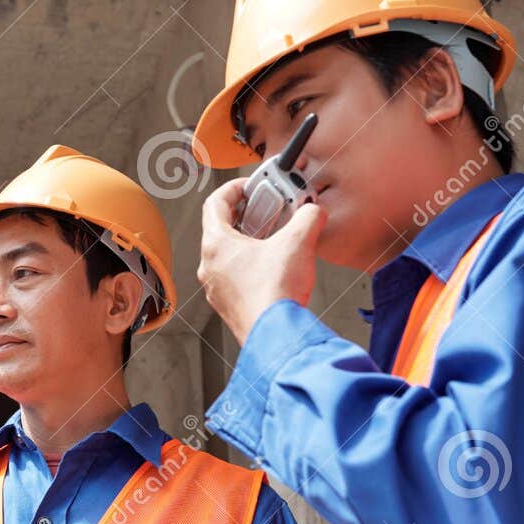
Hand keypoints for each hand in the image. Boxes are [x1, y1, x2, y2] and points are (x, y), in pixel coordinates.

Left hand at [197, 177, 325, 343]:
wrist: (276, 337)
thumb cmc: (275, 295)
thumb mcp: (298, 242)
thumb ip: (308, 217)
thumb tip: (314, 211)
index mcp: (216, 246)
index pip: (214, 204)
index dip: (232, 189)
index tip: (247, 186)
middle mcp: (209, 267)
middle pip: (220, 230)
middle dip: (244, 217)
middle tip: (265, 212)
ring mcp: (217, 289)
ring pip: (227, 257)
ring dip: (248, 244)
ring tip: (273, 240)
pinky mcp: (229, 307)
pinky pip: (235, 278)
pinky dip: (250, 267)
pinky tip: (273, 269)